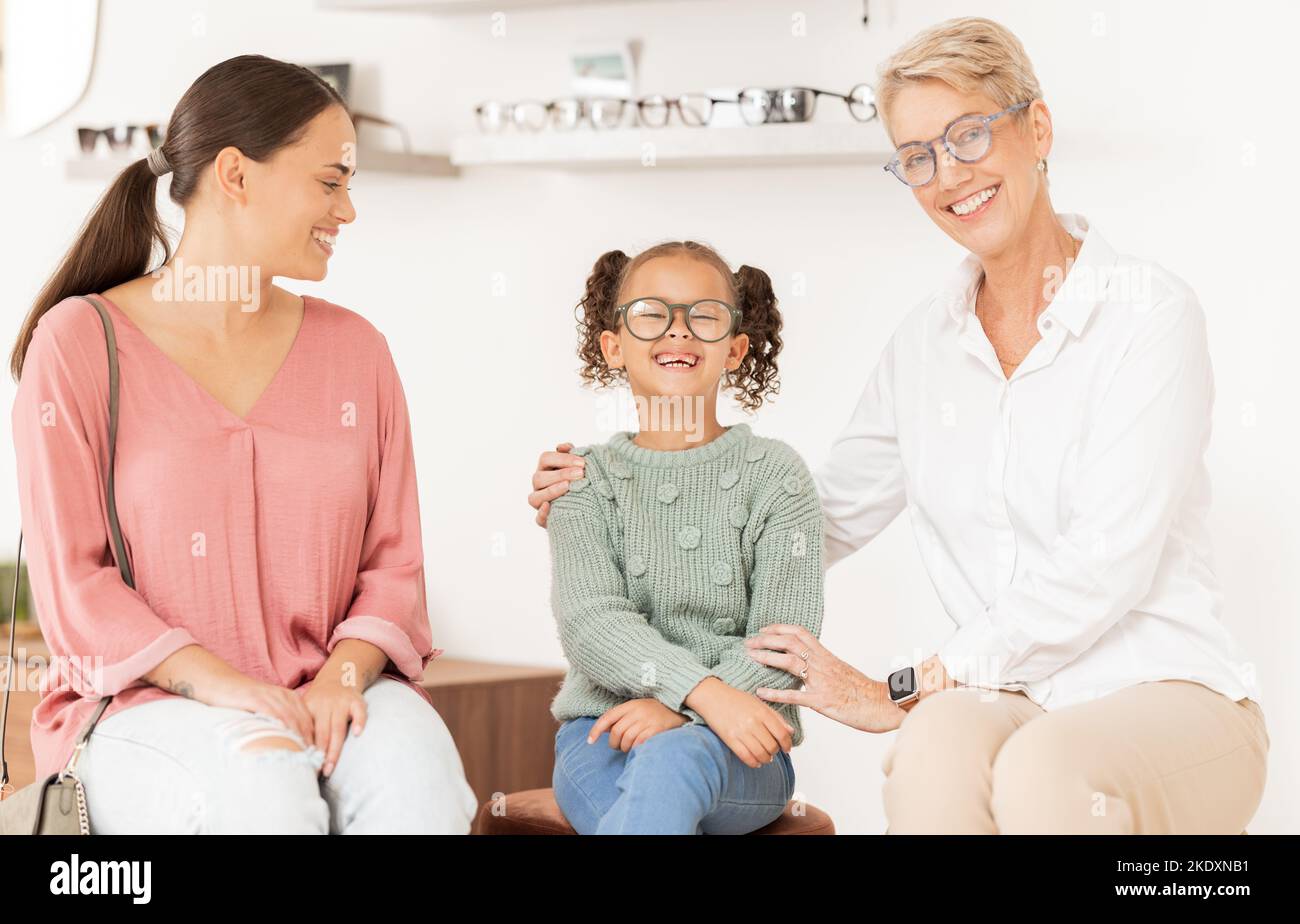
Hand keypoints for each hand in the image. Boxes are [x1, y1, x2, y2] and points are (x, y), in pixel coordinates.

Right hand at [218, 677, 317, 749]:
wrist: (222, 683)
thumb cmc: (243, 701)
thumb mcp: (267, 710)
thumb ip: (279, 723)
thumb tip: (289, 747)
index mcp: (291, 698)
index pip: (308, 721)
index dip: (313, 740)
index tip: (315, 758)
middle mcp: (285, 696)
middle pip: (303, 722)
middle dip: (309, 743)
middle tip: (311, 763)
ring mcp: (272, 696)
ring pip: (291, 719)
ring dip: (298, 739)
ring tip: (301, 757)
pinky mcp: (257, 699)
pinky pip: (273, 714)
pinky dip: (280, 728)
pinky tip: (283, 741)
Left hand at [299, 675, 367, 776]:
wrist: (339, 676)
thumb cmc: (319, 700)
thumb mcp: (306, 706)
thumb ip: (299, 724)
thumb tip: (288, 750)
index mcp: (309, 707)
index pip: (306, 732)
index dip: (305, 750)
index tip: (303, 766)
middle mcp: (325, 705)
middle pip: (322, 733)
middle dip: (320, 755)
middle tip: (317, 773)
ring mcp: (341, 703)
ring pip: (338, 728)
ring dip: (334, 749)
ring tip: (330, 767)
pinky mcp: (356, 701)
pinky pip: (359, 712)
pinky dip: (359, 721)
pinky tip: (357, 734)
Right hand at [528, 441, 585, 526]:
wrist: (590, 504)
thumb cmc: (582, 480)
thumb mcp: (579, 465)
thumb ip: (571, 454)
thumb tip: (562, 446)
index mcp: (545, 469)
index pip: (545, 458)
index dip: (562, 459)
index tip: (582, 462)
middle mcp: (539, 485)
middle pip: (539, 477)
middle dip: (561, 474)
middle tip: (580, 474)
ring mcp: (540, 502)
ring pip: (534, 497)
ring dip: (551, 491)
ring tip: (568, 487)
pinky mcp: (545, 519)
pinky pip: (538, 519)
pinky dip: (542, 513)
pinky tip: (550, 507)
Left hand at [589, 699, 687, 750]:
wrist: (681, 709)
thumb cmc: (656, 711)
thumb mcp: (638, 708)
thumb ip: (622, 717)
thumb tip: (604, 730)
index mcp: (630, 705)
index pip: (607, 717)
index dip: (596, 730)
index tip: (590, 742)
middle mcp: (637, 711)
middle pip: (616, 732)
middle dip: (614, 744)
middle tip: (618, 747)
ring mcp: (647, 721)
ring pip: (626, 740)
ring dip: (625, 748)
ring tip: (630, 748)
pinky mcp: (656, 730)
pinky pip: (639, 744)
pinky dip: (635, 749)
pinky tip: (638, 748)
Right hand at [684, 677, 793, 767]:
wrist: (711, 696)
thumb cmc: (735, 699)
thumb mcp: (758, 703)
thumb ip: (776, 717)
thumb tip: (790, 732)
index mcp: (762, 712)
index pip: (782, 734)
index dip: (787, 744)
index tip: (787, 748)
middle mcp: (753, 723)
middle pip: (772, 746)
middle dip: (775, 752)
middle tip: (774, 751)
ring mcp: (741, 732)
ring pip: (761, 754)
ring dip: (766, 759)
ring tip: (766, 757)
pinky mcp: (730, 739)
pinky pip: (746, 757)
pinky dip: (754, 763)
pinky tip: (756, 761)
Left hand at [745, 624, 907, 732]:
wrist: (884, 705)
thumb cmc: (864, 691)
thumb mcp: (842, 672)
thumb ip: (824, 666)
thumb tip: (808, 664)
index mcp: (827, 656)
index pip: (801, 633)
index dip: (779, 628)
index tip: (763, 630)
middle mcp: (823, 664)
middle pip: (791, 643)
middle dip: (767, 640)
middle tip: (749, 642)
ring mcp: (822, 682)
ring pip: (791, 662)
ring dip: (768, 657)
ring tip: (750, 657)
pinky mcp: (822, 701)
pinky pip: (795, 695)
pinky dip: (775, 692)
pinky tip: (760, 692)